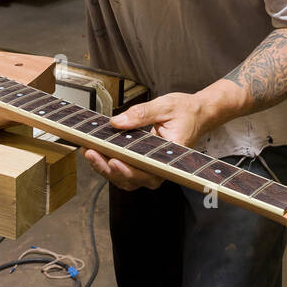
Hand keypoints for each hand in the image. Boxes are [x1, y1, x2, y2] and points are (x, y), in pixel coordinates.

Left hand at [81, 92, 218, 191]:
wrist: (197, 113)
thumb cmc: (186, 111)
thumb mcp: (165, 106)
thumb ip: (141, 114)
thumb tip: (117, 122)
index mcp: (172, 156)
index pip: (149, 170)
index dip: (130, 171)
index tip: (114, 160)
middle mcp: (162, 167)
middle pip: (133, 180)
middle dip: (109, 169)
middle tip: (92, 153)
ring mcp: (153, 168)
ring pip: (126, 179)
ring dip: (106, 170)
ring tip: (89, 153)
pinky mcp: (145, 165)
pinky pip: (126, 171)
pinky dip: (109, 165)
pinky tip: (96, 152)